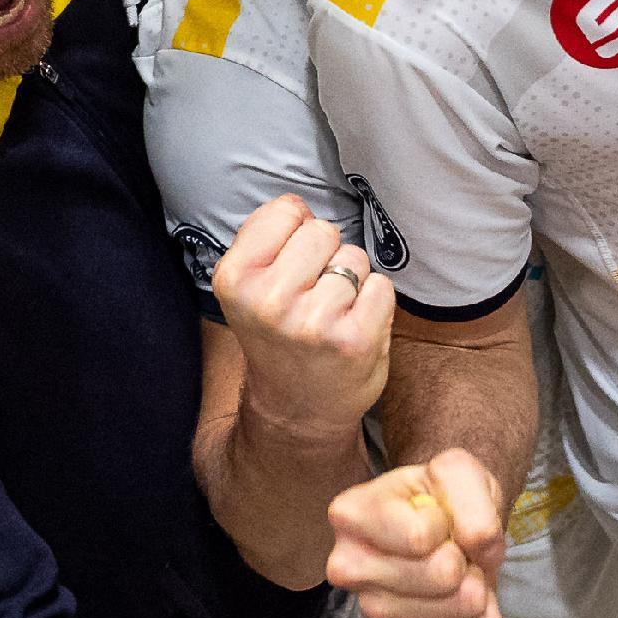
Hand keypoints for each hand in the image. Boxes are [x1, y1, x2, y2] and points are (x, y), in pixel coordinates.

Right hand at [215, 196, 390, 435]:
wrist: (296, 409)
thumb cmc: (277, 337)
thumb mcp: (246, 288)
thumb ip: (265, 241)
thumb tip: (301, 208)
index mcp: (234, 278)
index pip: (286, 209)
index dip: (294, 232)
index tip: (287, 266)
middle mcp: (269, 299)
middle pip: (323, 230)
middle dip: (325, 256)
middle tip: (310, 295)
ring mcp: (313, 321)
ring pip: (355, 258)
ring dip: (351, 282)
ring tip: (330, 315)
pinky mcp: (353, 339)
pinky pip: (382, 286)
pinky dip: (375, 304)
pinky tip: (353, 328)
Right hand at [325, 450, 504, 617]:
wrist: (448, 525)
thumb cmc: (441, 495)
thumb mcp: (459, 471)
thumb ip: (470, 494)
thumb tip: (475, 544)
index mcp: (350, 516)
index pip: (420, 538)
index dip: (448, 524)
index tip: (439, 517)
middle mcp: (348, 568)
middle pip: (441, 576)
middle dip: (465, 556)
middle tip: (452, 546)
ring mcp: (374, 611)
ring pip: (460, 607)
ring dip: (477, 584)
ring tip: (456, 566)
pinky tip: (461, 597)